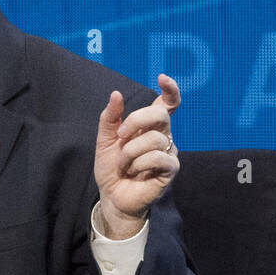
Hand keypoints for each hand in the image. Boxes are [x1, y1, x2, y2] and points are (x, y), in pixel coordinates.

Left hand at [94, 73, 181, 238]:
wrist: (112, 196)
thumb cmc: (111, 169)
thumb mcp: (105, 141)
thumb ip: (110, 118)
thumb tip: (116, 94)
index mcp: (149, 126)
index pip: (167, 104)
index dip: (170, 90)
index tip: (162, 77)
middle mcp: (162, 136)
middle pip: (160, 114)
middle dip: (136, 121)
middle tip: (120, 137)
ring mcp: (169, 152)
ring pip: (154, 139)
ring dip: (130, 152)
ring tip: (124, 165)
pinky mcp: (170, 169)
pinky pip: (157, 157)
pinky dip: (139, 164)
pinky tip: (133, 172)